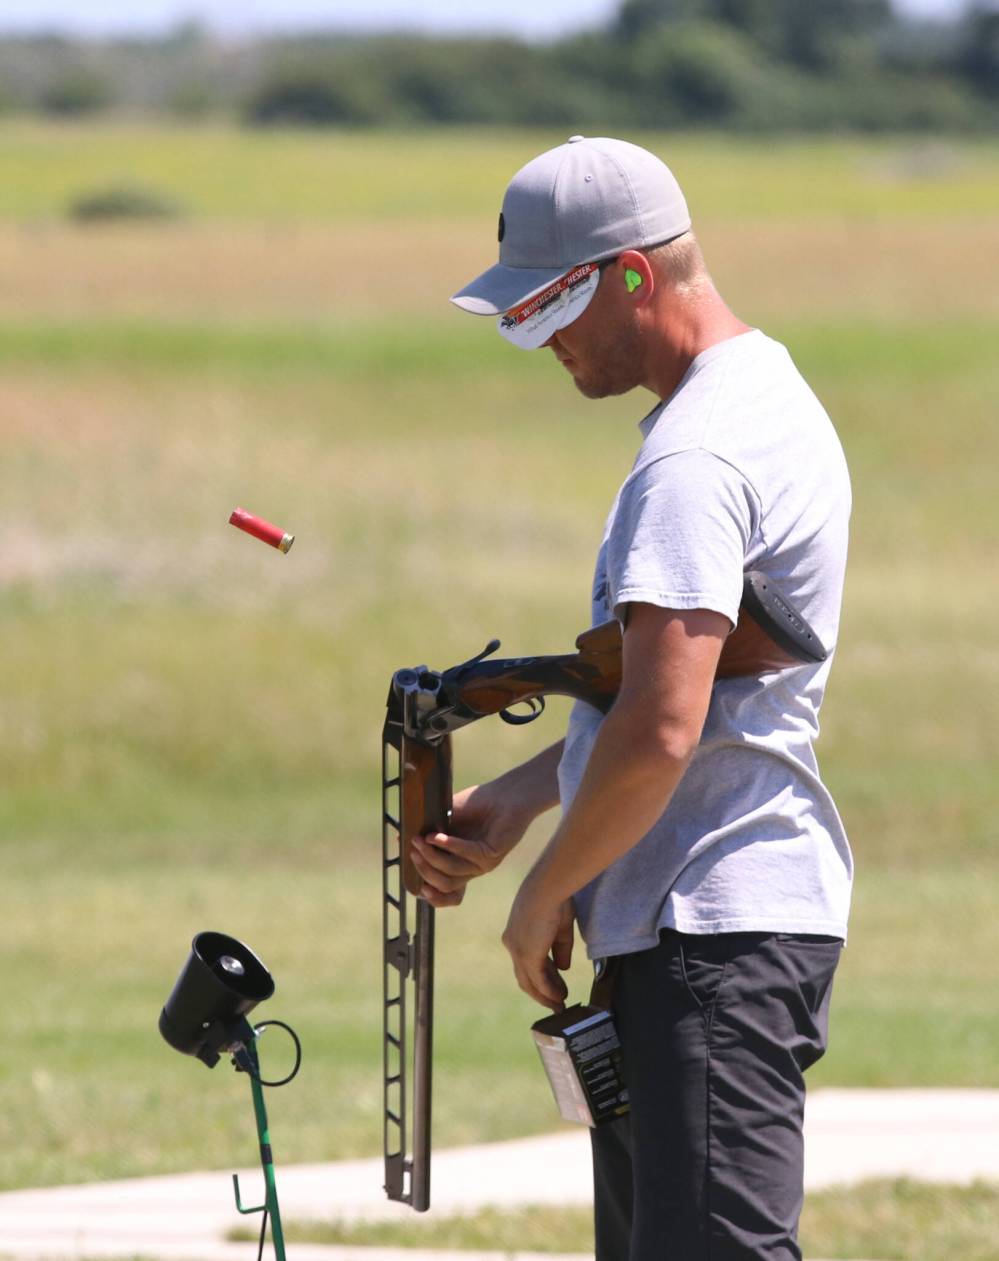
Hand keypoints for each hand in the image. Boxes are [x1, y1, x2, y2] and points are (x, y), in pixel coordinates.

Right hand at [410, 782, 531, 908]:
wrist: (507, 793)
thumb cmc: (478, 803)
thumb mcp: (447, 818)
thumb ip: (427, 829)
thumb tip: (401, 839)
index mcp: (461, 863)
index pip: (445, 892)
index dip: (430, 894)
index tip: (415, 884)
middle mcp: (472, 868)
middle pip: (444, 884)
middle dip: (424, 868)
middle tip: (411, 848)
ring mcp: (483, 864)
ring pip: (452, 872)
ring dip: (432, 858)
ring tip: (420, 839)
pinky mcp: (492, 854)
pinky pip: (467, 855)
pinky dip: (448, 846)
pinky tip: (435, 835)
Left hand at [502, 879, 574, 1010]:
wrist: (548, 889)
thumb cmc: (555, 900)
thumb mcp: (559, 929)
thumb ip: (560, 949)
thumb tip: (563, 968)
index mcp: (516, 934)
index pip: (528, 960)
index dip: (543, 974)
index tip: (555, 984)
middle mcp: (512, 944)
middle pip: (525, 975)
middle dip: (541, 990)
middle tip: (556, 1002)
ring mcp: (518, 951)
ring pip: (529, 981)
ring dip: (545, 995)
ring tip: (559, 1005)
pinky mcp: (527, 956)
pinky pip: (538, 980)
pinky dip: (548, 991)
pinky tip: (559, 998)